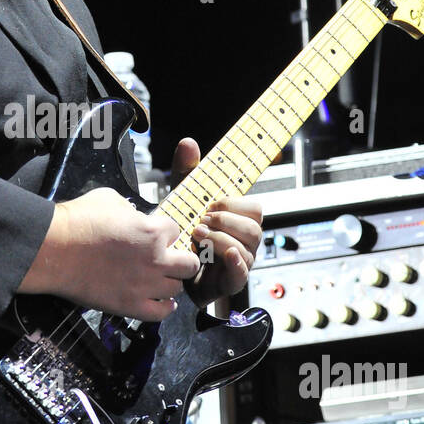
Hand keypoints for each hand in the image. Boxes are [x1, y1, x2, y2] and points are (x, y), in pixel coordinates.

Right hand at [19, 186, 201, 321]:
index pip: (176, 230)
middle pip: (189, 264)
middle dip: (181, 259)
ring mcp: (144, 286)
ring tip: (160, 279)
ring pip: (177, 288)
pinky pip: (161, 313)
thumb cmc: (77, 221)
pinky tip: (162, 301)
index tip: (157, 235)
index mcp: (152, 232)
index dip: (166, 232)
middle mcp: (155, 260)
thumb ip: (131, 210)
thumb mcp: (109, 199)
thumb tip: (134, 217)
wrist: (54, 250)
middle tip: (168, 258)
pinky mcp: (130, 306)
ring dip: (170, 282)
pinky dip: (164, 308)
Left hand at [170, 137, 263, 306]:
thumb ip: (187, 173)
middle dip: (226, 221)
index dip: (235, 204)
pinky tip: (223, 255)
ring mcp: (240, 262)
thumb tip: (188, 142)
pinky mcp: (230, 282)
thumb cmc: (182, 234)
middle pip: (254, 228)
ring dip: (219, 238)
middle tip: (201, 220)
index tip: (212, 203)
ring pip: (245, 247)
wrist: (168, 271)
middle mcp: (245, 242)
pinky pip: (242, 273)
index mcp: (239, 221)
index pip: (255, 208)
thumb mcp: (183, 199)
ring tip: (196, 235)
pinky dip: (235, 262)